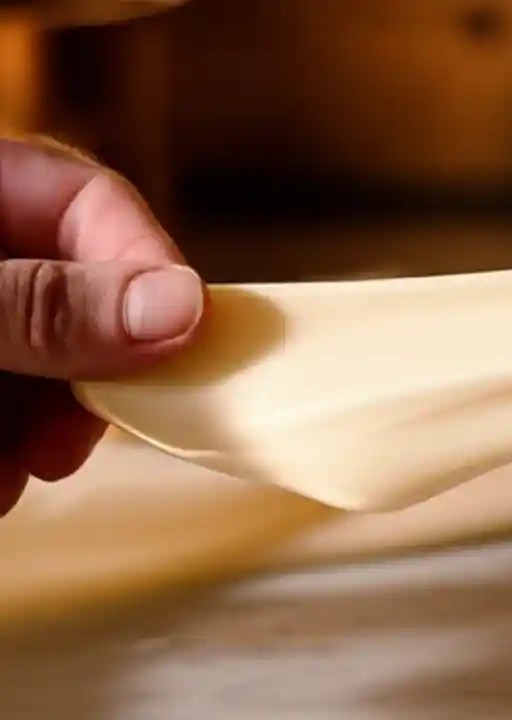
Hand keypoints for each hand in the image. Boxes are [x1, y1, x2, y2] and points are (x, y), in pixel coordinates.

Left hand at [0, 137, 203, 514]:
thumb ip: (46, 305)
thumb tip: (187, 307)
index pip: (91, 202)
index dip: (146, 270)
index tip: (182, 347)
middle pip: (72, 295)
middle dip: (81, 381)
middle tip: (73, 448)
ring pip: (35, 360)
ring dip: (38, 430)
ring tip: (5, 489)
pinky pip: (3, 390)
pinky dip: (4, 441)